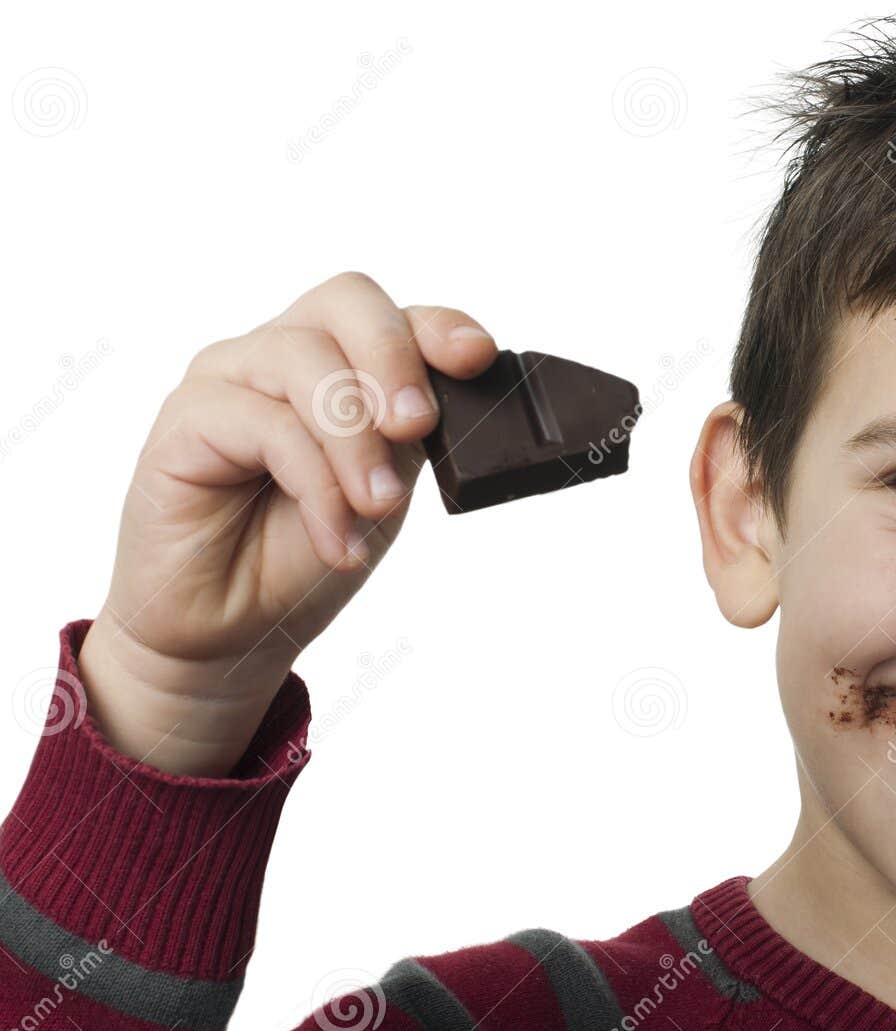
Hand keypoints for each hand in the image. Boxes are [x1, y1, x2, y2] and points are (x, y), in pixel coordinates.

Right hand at [77, 271, 497, 775]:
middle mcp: (279, 353)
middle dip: (394, 360)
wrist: (233, 628)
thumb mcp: (384, 485)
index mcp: (337, 360)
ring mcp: (227, 377)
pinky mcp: (185, 418)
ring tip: (376, 507)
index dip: (438, 324)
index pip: (389, 312)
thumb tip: (457, 390)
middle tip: (417, 427)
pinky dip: (316, 484)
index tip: (476, 358)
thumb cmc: (304, 552)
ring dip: (355, 442)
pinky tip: (336, 538)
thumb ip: (409, 432)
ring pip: (305, 363)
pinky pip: (264, 423)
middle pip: (346, 301)